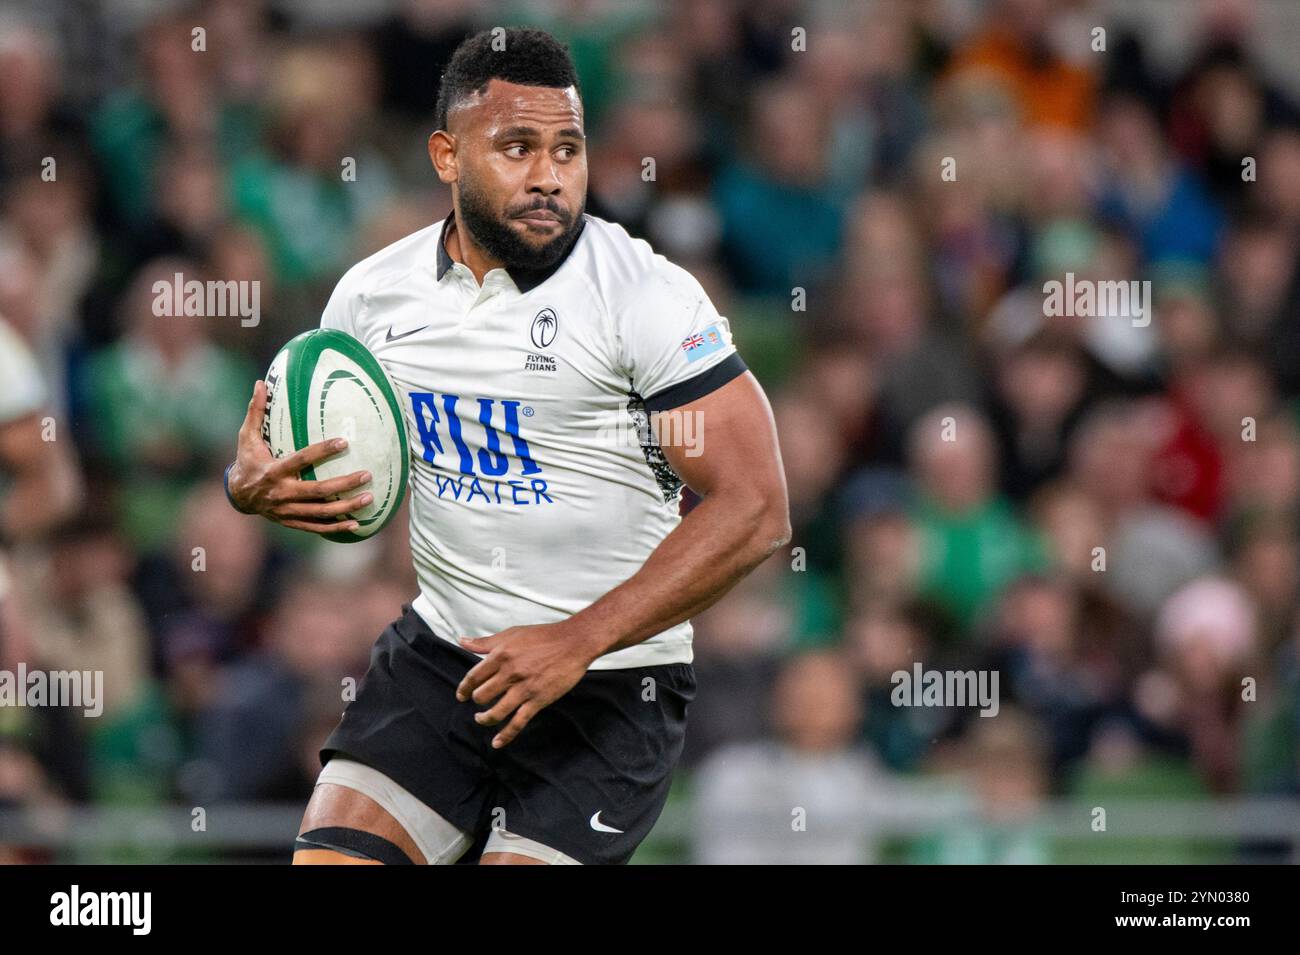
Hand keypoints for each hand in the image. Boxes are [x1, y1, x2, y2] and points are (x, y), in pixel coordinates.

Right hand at [226, 379, 373, 534]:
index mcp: (273, 471)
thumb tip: (260, 383)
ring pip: (321, 512)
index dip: (322, 451)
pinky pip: (317, 527)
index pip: (301, 460)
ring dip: (347, 507)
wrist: (238, 496)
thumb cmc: (247, 461)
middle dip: (344, 484)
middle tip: (367, 474)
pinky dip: (337, 528)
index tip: (344, 442)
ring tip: (370, 498)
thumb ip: (256, 412)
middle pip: (318, 491)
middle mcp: (282, 493)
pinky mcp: (292, 522)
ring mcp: (288, 510)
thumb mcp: (247, 437)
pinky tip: (357, 524)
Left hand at [456, 621, 602, 747]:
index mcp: (501, 655)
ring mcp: (524, 689)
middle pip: (482, 696)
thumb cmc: (543, 636)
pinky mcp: (537, 701)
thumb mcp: (511, 634)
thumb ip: (485, 642)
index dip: (464, 688)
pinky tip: (497, 743)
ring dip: (484, 719)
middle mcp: (509, 673)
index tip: (461, 695)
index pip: (474, 677)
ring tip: (481, 719)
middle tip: (477, 703)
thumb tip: (462, 641)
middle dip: (476, 702)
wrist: (573, 643)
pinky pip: (517, 722)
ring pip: (496, 712)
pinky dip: (505, 735)